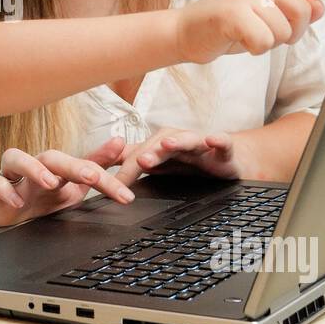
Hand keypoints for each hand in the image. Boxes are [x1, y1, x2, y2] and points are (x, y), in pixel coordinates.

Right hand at [0, 137, 133, 227]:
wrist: (10, 222)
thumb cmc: (41, 200)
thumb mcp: (73, 188)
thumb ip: (96, 168)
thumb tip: (122, 146)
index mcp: (57, 169)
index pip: (83, 166)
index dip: (106, 177)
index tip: (126, 193)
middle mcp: (35, 167)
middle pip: (52, 156)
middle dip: (74, 165)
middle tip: (93, 177)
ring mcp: (12, 175)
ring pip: (16, 158)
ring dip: (34, 168)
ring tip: (50, 183)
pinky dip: (4, 189)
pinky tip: (16, 201)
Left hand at [112, 127, 256, 185]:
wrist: (225, 157)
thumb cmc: (189, 160)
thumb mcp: (158, 165)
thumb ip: (131, 166)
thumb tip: (99, 172)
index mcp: (157, 146)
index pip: (135, 156)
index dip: (122, 168)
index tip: (109, 183)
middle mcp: (175, 141)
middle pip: (157, 146)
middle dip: (147, 154)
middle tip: (138, 162)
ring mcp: (198, 144)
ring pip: (185, 140)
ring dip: (176, 142)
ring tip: (166, 144)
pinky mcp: (221, 149)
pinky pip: (221, 143)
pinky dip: (217, 140)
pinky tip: (212, 140)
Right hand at [178, 0, 324, 63]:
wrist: (184, 33)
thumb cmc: (224, 27)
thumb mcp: (260, 18)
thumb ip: (288, 12)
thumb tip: (320, 7)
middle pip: (301, 11)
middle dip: (290, 33)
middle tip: (267, 36)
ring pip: (282, 31)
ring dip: (268, 43)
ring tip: (247, 37)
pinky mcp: (232, 13)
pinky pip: (263, 41)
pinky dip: (255, 49)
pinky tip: (238, 42)